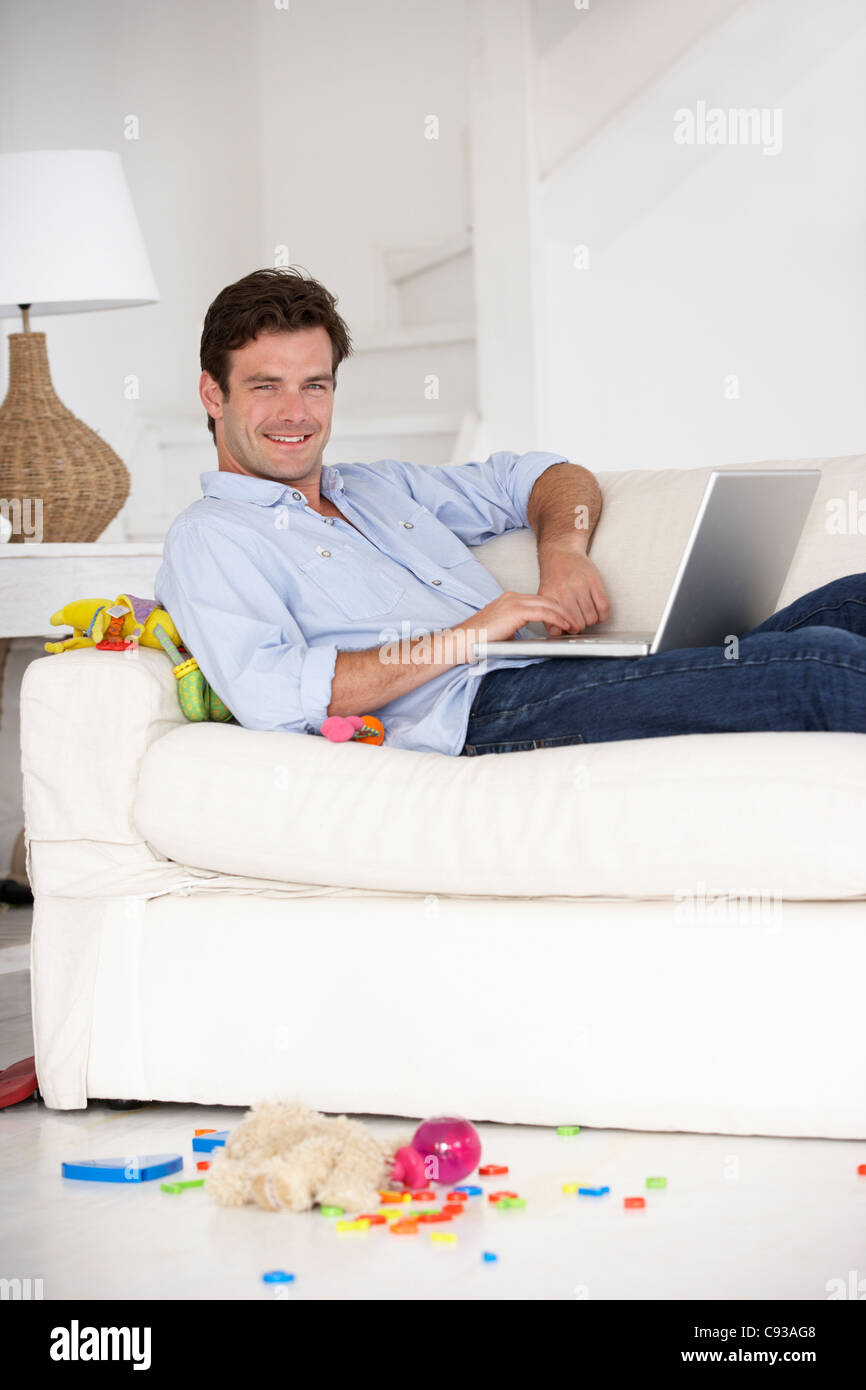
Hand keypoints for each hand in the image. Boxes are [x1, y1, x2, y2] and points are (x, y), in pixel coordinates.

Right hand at [452, 590, 575, 645]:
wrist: (463, 641)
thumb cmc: (478, 641)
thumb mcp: (503, 631)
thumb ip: (517, 629)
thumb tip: (532, 637)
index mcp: (510, 600)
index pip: (539, 601)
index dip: (556, 610)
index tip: (567, 620)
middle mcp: (513, 597)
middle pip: (547, 599)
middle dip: (564, 610)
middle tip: (577, 622)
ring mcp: (514, 602)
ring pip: (548, 604)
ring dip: (565, 615)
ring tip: (575, 625)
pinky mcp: (515, 611)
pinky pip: (544, 612)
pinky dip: (558, 618)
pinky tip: (565, 626)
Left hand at [537, 548, 610, 635]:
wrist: (561, 552)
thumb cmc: (554, 578)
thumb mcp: (545, 597)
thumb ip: (548, 617)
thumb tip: (557, 633)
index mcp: (551, 597)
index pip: (562, 624)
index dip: (568, 629)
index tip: (570, 627)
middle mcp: (565, 592)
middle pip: (580, 623)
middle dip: (581, 624)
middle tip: (579, 618)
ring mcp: (581, 586)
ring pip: (592, 617)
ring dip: (592, 619)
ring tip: (587, 613)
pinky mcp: (595, 582)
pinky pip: (604, 608)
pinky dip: (603, 615)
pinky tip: (598, 611)